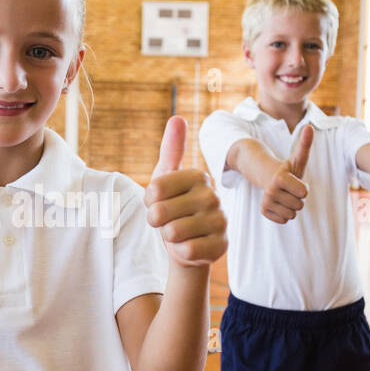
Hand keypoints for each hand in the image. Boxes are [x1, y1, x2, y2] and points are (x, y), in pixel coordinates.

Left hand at [144, 116, 227, 266]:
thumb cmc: (174, 207)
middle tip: (169, 221)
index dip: (148, 202)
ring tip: (180, 233)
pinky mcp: (221, 246)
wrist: (188, 243)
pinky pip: (185, 251)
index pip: (153, 190)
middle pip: (159, 213)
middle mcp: (212, 195)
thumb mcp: (166, 177)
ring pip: (172, 233)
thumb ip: (171, 149)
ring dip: (169, 237)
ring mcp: (220, 221)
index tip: (160, 202)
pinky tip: (190, 246)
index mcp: (197, 176)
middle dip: (156, 222)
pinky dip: (181, 252)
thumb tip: (177, 118)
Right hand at [260, 124, 311, 224]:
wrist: (267, 177)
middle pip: (299, 206)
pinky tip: (279, 203)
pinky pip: (283, 220)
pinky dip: (284, 214)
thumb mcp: (298, 159)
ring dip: (291, 206)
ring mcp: (266, 201)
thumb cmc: (287, 169)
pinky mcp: (263, 210)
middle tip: (289, 189)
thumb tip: (309, 126)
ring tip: (284, 195)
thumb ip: (305, 145)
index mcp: (280, 178)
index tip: (295, 180)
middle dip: (298, 198)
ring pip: (292, 215)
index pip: (304, 193)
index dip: (303, 188)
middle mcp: (271, 190)